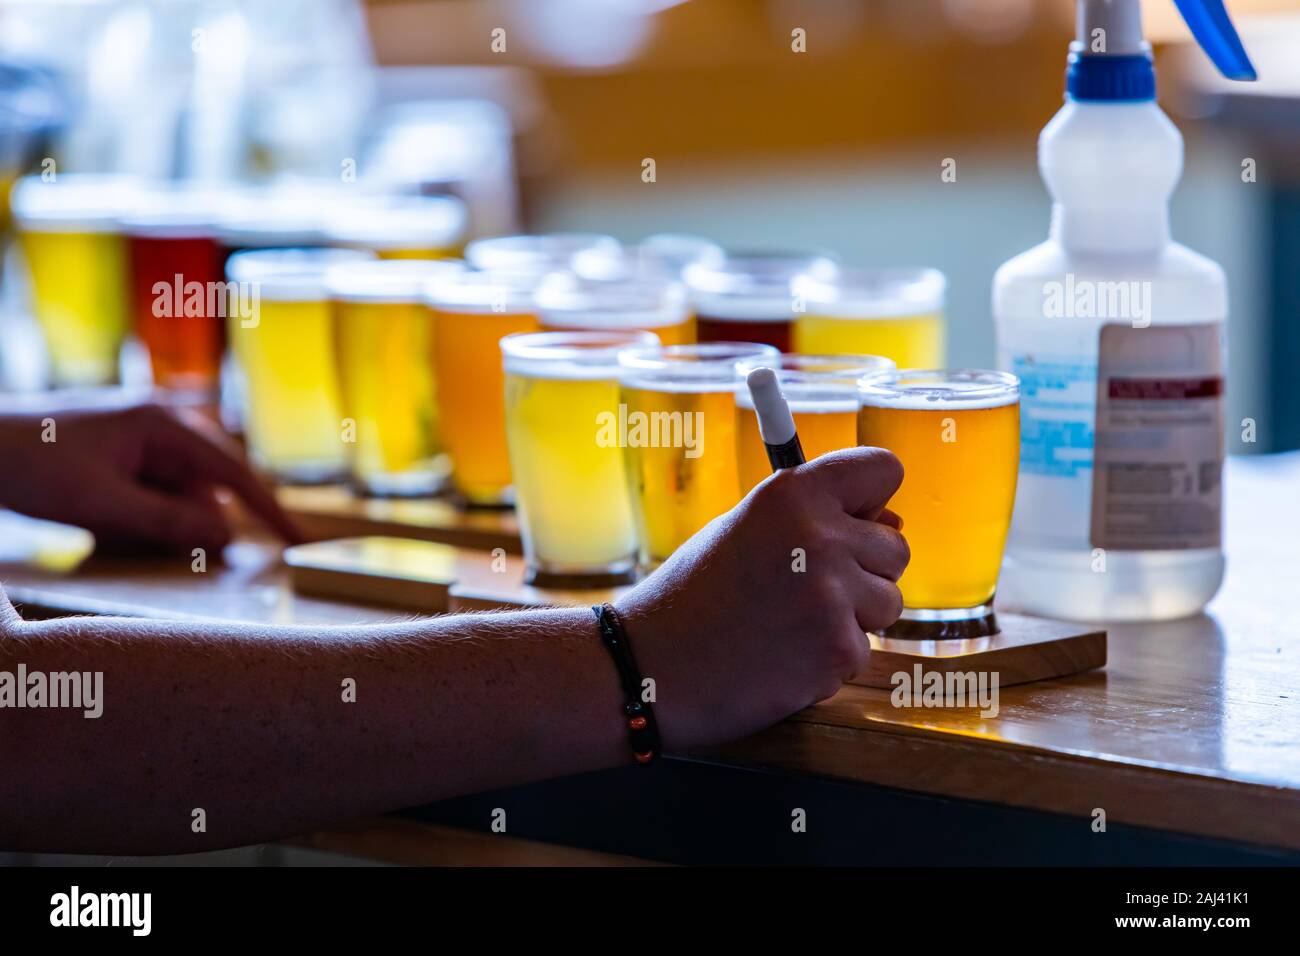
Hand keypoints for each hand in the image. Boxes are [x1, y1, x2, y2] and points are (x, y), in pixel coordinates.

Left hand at [0, 403, 301, 553]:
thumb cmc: (31, 465)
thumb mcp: (101, 504)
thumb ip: (167, 522)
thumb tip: (225, 536)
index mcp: (164, 424)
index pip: (234, 471)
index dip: (269, 508)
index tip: (298, 539)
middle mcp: (161, 426)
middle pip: (202, 491)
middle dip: (183, 523)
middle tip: (142, 538)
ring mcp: (141, 442)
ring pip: (176, 499)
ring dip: (153, 524)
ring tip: (102, 525)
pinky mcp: (124, 458)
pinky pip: (152, 498)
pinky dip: (137, 519)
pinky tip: (99, 520)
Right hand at [617, 446, 907, 749]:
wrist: (650, 664)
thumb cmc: (694, 595)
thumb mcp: (746, 529)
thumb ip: (817, 518)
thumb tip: (893, 522)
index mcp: (793, 492)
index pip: (883, 469)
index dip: (872, 498)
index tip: (856, 519)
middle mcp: (819, 535)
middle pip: (895, 548)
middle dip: (861, 571)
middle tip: (801, 590)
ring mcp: (831, 594)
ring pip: (888, 603)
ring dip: (851, 618)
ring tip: (788, 625)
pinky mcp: (836, 649)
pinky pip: (862, 650)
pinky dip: (828, 660)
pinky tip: (781, 657)